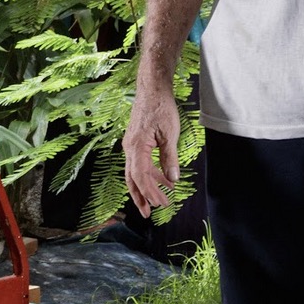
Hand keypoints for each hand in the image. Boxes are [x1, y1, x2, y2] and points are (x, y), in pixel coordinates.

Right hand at [122, 86, 181, 216]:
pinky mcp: (136, 142)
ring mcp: (131, 146)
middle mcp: (129, 148)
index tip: (158, 204)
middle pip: (132, 179)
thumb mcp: (169, 134)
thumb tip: (173, 179)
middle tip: (150, 214)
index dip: (148, 192)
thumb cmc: (160, 108)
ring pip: (135, 173)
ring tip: (159, 201)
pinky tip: (165, 180)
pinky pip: (140, 164)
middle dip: (140, 197)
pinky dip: (151, 174)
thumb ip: (170, 158)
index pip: (139, 176)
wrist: (152, 89)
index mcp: (136, 147)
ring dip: (146, 188)